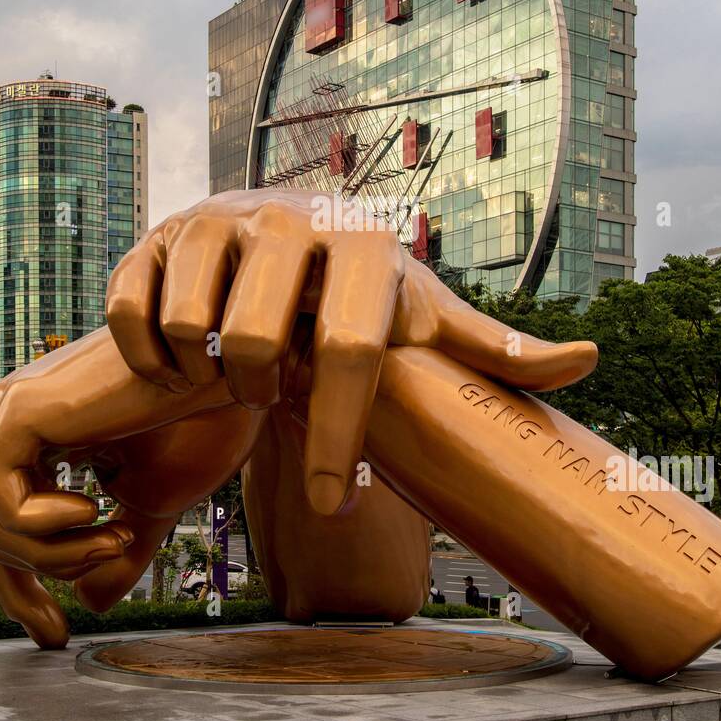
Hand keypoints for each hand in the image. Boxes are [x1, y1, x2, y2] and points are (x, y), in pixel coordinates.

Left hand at [0, 327, 262, 645]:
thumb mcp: (150, 503)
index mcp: (37, 437)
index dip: (19, 587)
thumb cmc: (198, 424)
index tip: (53, 633)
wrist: (225, 375)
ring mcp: (9, 413)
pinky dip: (43, 526)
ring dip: (53, 557)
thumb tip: (91, 602)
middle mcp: (12, 422)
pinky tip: (92, 511)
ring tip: (113, 542)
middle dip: (18, 590)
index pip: (0, 523)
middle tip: (60, 628)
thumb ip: (116, 549)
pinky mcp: (18, 412)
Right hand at [107, 189, 597, 513]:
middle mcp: (288, 217)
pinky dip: (150, 356)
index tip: (339, 503)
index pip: (353, 351)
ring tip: (238, 372)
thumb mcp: (427, 319)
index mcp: (365, 242)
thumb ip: (494, 346)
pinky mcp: (156, 231)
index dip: (346, 437)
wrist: (288, 241)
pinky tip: (186, 360)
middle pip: (258, 341)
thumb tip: (589, 359)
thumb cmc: (366, 296)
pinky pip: (131, 313)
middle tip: (279, 398)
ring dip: (208, 374)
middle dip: (268, 396)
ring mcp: (215, 218)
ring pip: (188, 326)